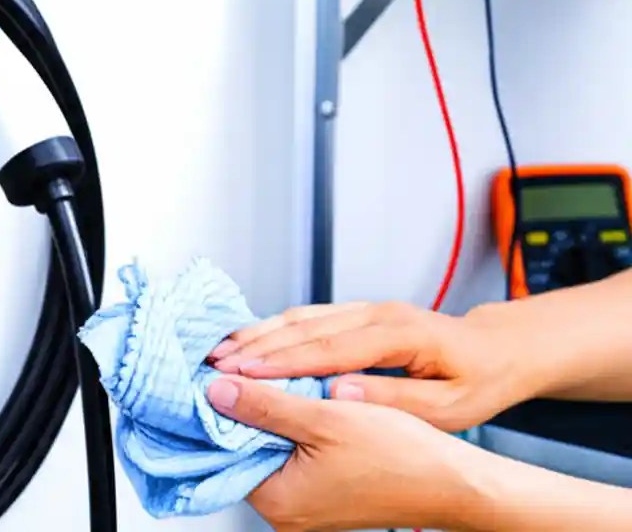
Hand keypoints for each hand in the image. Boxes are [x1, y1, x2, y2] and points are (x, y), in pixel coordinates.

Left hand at [207, 375, 486, 531]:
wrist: (456, 483)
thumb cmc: (402, 457)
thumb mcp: (325, 417)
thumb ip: (265, 404)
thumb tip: (216, 389)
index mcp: (278, 501)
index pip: (224, 448)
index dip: (222, 406)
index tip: (218, 372)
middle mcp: (285, 512)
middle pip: (244, 449)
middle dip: (247, 408)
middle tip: (247, 368)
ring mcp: (304, 507)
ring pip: (269, 449)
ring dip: (271, 414)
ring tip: (278, 381)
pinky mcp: (323, 497)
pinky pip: (292, 457)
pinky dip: (293, 429)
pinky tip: (302, 402)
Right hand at [208, 301, 534, 430]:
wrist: (499, 350)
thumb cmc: (480, 380)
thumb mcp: (450, 405)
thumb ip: (395, 398)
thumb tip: (342, 392)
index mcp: (400, 333)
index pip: (329, 348)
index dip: (283, 361)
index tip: (245, 372)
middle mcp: (378, 313)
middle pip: (305, 326)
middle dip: (256, 345)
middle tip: (216, 363)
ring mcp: (366, 309)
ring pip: (301, 316)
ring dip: (258, 333)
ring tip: (221, 349)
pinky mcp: (358, 314)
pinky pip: (309, 317)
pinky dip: (274, 329)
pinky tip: (249, 339)